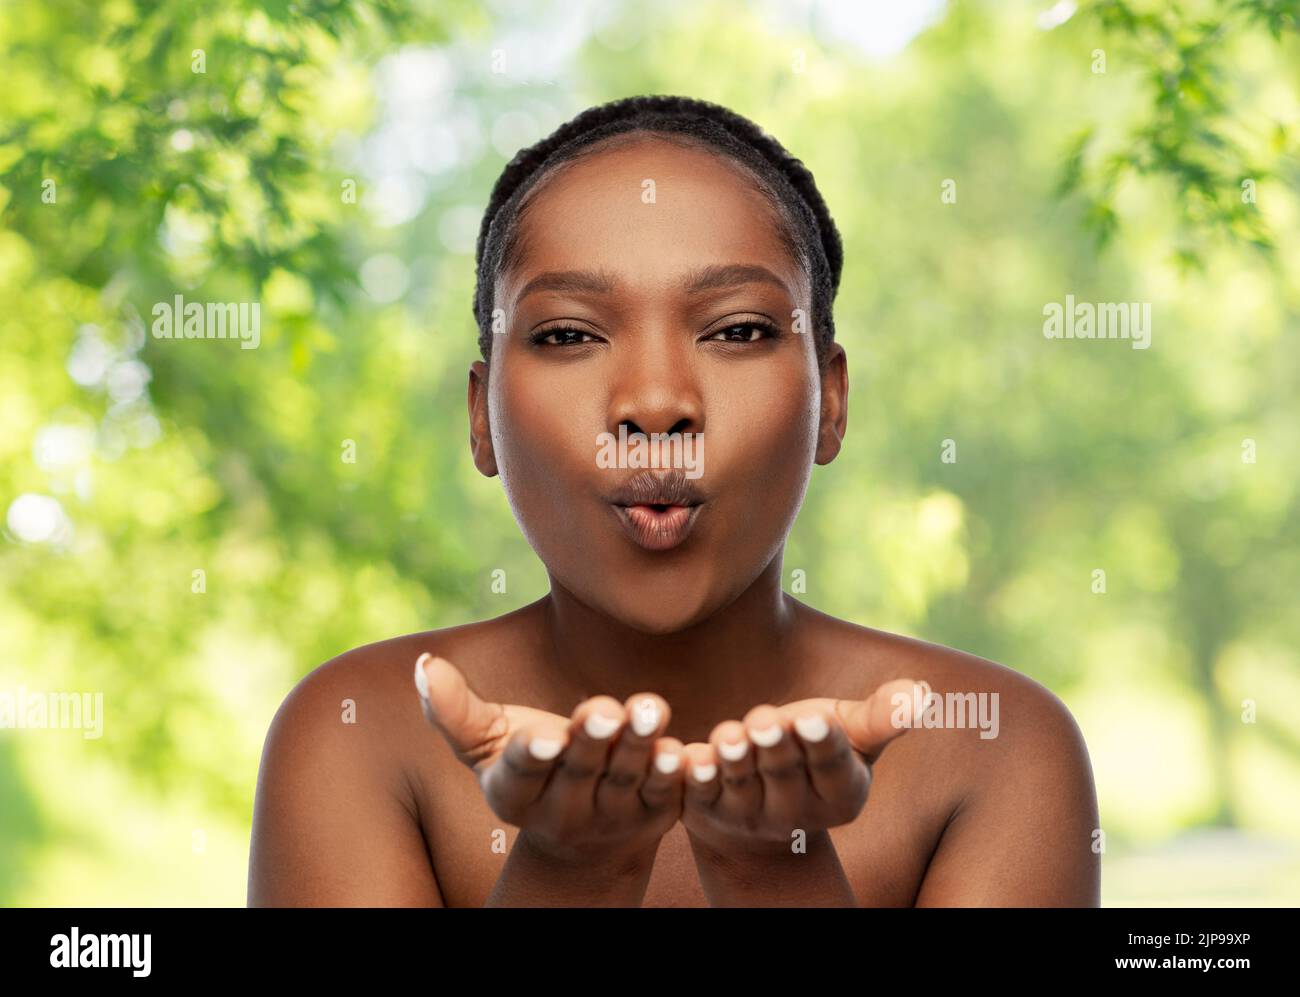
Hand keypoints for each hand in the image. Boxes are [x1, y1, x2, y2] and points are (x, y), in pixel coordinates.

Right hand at [414, 653, 685, 866]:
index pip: (521, 773)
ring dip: (638, 745)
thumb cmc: (530, 766)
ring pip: (625, 779)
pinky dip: (672, 773)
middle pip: (579, 772)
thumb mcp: (488, 743)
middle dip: (592, 740)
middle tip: (605, 709)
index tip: (543, 737)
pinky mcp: (653, 815)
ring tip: (649, 708)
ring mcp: (609, 817)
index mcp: (514, 794)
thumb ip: (456, 711)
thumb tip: (424, 665)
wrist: (583, 836)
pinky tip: (678, 748)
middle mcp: (561, 813)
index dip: (532, 755)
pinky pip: (665, 793)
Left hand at [679, 677, 930, 856]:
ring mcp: (750, 815)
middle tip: (767, 721)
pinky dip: (695, 778)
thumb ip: (881, 716)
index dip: (823, 744)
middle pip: (785, 773)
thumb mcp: (850, 733)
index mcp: (840, 794)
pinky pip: (700, 794)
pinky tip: (689, 759)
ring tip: (731, 735)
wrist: (762, 804)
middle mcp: (796, 813)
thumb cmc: (812, 751)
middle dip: (776, 746)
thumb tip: (922, 694)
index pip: (833, 767)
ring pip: (742, 784)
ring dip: (735, 760)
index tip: (817, 720)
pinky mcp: (707, 810)